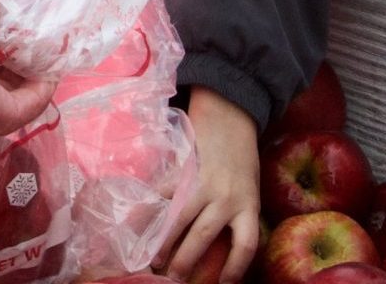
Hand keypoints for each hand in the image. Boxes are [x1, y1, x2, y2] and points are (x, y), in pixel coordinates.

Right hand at [161, 89, 260, 282]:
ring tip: (152, 259)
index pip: (245, 244)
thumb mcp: (249, 189)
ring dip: (163, 241)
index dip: (235, 269)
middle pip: (204, 236)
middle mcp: (225, 196)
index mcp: (248, 204)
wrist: (231, 117)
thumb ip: (237, 214)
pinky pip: (162, 194)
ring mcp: (201, 182)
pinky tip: (135, 224)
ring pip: (179, 217)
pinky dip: (149, 210)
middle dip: (186, 260)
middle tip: (173, 278)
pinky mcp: (181, 170)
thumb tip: (218, 249)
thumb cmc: (241, 160)